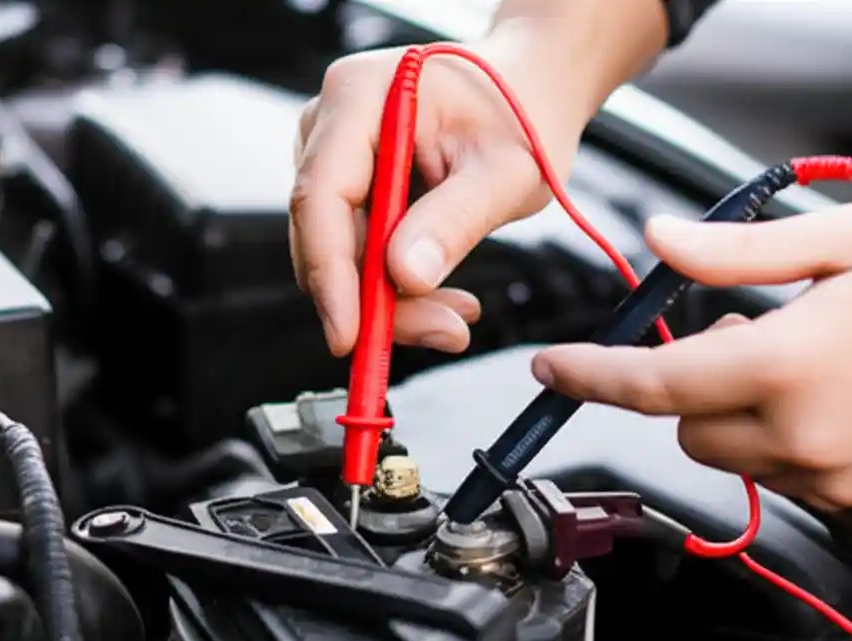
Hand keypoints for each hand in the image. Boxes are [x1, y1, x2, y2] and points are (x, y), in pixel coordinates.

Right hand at [289, 42, 588, 355]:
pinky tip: (441, 297)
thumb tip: (404, 277)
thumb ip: (456, 221)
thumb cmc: (523, 117)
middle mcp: (329, 121)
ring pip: (335, 251)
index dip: (330, 272)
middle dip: (370, 298)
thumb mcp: (508, 173)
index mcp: (360, 96)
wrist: (530, 93)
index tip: (349, 336)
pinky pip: (352, 249)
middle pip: (322, 231)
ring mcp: (330, 153)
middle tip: (442, 333)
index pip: (321, 195)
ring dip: (389, 298)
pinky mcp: (344, 183)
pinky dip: (392, 283)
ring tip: (456, 316)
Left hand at [532, 204, 851, 530]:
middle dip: (695, 387)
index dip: (591, 374)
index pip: (652, 381)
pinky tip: (831, 414)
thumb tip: (659, 240)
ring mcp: (822, 480)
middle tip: (751, 347)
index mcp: (782, 365)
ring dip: (738, 419)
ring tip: (805, 378)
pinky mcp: (846, 508)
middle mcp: (794, 434)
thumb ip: (739, 248)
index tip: (552, 368)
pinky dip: (780, 449)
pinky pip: (776, 481)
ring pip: (726, 455)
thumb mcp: (847, 244)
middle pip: (683, 424)